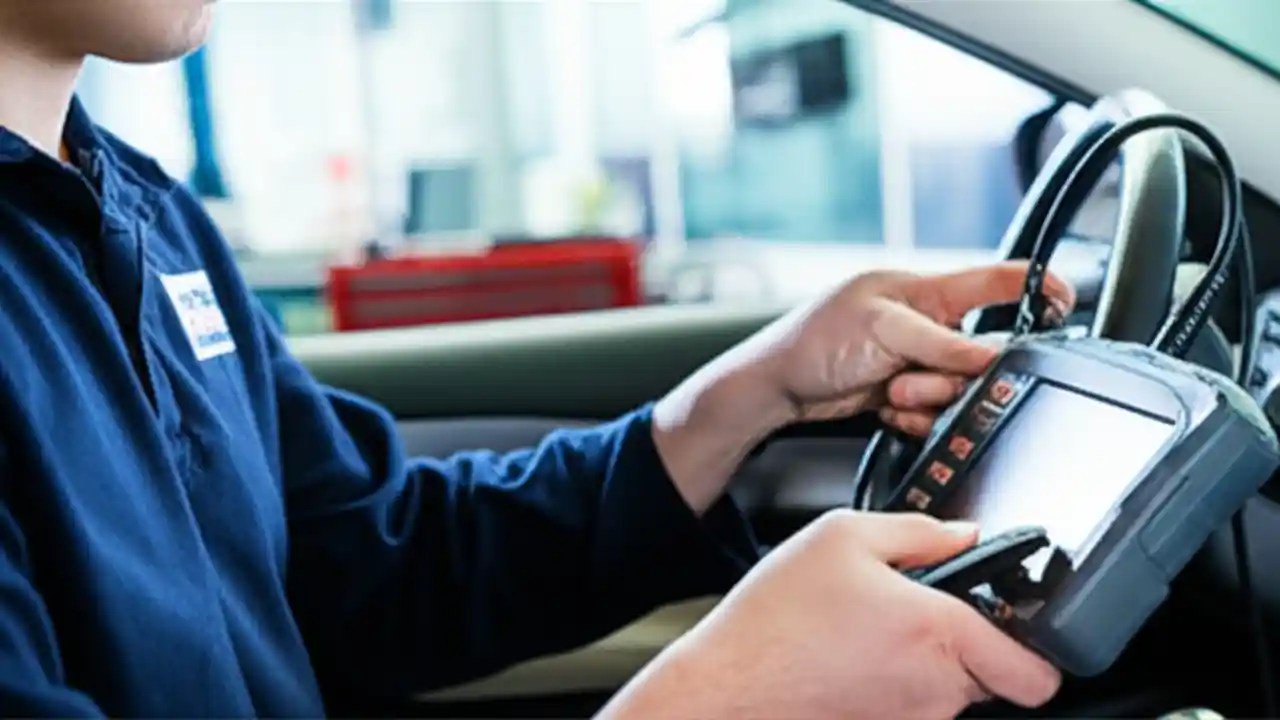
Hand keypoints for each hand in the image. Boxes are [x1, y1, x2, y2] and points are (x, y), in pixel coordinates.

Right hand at [598, 511, 1061, 719]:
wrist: (726, 688)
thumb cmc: (776, 617)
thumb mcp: (842, 535)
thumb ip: (919, 530)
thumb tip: (965, 535)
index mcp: (939, 632)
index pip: (1038, 674)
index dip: (1040, 648)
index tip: (1020, 624)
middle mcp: (935, 688)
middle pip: (993, 673)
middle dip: (970, 640)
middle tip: (920, 607)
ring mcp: (910, 719)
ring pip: (949, 688)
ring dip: (925, 658)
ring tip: (869, 627)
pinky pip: (910, 702)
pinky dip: (892, 679)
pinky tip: (850, 653)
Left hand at [653, 261, 1074, 511]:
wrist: (776, 387)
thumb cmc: (814, 340)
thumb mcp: (883, 329)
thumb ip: (941, 342)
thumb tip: (991, 355)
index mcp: (924, 291)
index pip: (995, 281)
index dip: (1036, 288)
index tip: (1066, 301)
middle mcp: (926, 323)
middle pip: (981, 353)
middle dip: (952, 375)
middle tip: (910, 378)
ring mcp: (916, 360)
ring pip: (958, 389)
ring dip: (928, 399)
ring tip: (889, 392)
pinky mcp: (904, 392)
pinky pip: (935, 412)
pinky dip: (915, 417)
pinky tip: (886, 409)